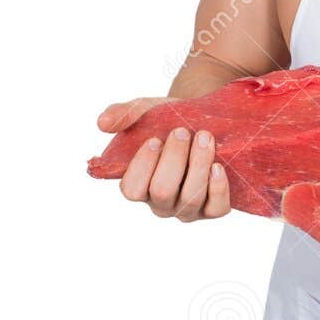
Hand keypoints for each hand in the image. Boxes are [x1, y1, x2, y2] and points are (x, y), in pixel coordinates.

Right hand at [96, 99, 230, 221]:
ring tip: (205, 137)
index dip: (142, 166)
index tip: (154, 140)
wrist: (203, 118)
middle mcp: (161, 202)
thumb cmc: (168, 119)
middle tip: (182, 132)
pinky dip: (218, 189)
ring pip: (190, 199)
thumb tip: (102, 123)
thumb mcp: (144, 111)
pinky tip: (218, 167)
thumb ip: (121, 115)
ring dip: (198, 165)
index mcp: (138, 184)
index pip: (132, 189)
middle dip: (174, 159)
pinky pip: (216, 209)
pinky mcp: (213, 208)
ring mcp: (187, 208)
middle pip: (162, 192)